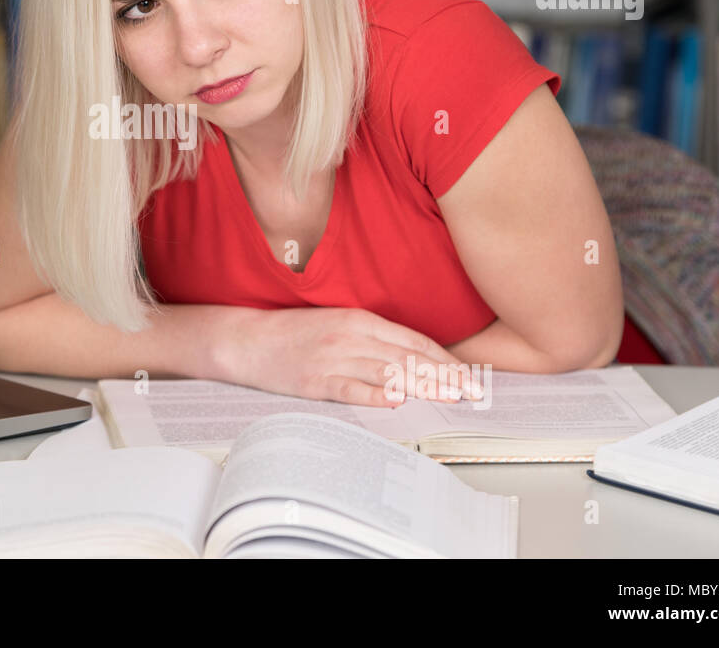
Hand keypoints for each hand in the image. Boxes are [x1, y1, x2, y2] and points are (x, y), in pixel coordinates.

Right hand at [217, 307, 483, 407]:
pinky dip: (373, 394)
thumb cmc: (293, 333)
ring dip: (421, 386)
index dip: (444, 359)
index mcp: (358, 318)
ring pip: (386, 372)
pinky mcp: (314, 380)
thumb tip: (414, 359)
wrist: (246, 340)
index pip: (413, 340)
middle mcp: (350, 336)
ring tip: (449, 397)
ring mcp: (332, 358)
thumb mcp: (337, 325)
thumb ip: (373, 339)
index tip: (468, 376)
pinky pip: (350, 388)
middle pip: (407, 357)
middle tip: (472, 392)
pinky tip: (395, 400)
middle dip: (444, 376)